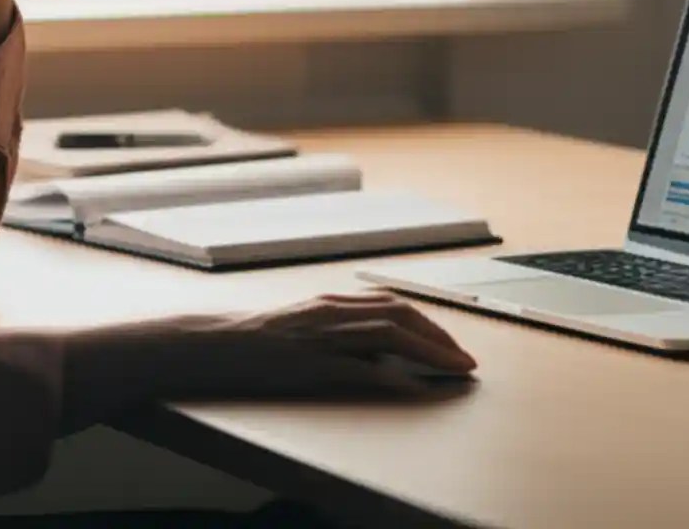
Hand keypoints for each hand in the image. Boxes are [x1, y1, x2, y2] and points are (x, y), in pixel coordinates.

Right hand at [210, 292, 478, 395]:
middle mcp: (336, 311)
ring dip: (431, 353)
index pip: (394, 304)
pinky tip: (417, 387)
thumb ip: (343, 324)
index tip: (452, 342)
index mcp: (335, 300)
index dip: (429, 322)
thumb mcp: (309, 318)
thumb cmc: (264, 336)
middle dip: (440, 337)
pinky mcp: (316, 363)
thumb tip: (382, 344)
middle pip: (401, 315)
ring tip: (455, 371)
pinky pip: (365, 369)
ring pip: (392, 336)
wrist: (223, 343)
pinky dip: (396, 377)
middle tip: (465, 360)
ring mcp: (326, 336)